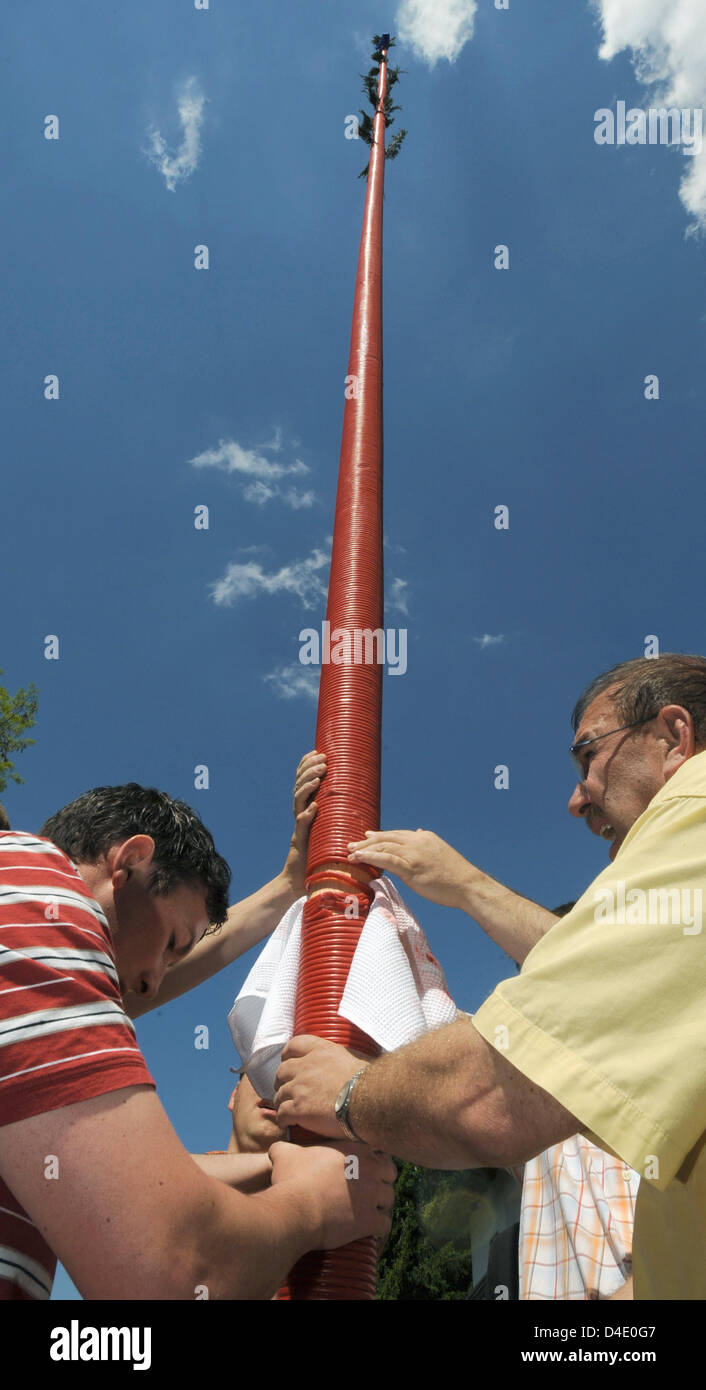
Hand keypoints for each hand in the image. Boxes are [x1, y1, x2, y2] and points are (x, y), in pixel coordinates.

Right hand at [268, 1139, 395, 1248]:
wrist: (295, 1210)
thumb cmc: (292, 1181)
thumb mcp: (285, 1155)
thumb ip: (284, 1147)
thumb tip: (277, 1147)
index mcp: (355, 1149)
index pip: (378, 1152)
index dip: (374, 1162)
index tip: (365, 1170)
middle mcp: (370, 1169)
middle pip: (390, 1174)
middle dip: (382, 1182)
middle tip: (371, 1191)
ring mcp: (373, 1195)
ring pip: (389, 1199)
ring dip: (382, 1205)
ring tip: (372, 1211)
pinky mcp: (371, 1220)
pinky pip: (385, 1225)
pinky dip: (380, 1229)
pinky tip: (374, 1231)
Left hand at [274, 1035, 366, 1137]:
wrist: (370, 1101)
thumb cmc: (370, 1082)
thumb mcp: (354, 1058)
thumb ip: (340, 1059)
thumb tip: (343, 1064)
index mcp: (320, 1050)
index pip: (294, 1045)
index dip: (288, 1055)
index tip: (288, 1062)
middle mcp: (306, 1066)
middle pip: (282, 1071)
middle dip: (282, 1081)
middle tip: (289, 1090)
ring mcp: (300, 1087)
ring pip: (279, 1094)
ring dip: (283, 1103)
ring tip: (290, 1111)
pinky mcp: (298, 1109)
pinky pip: (281, 1114)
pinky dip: (283, 1120)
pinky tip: (289, 1124)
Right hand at [281, 751, 326, 897]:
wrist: (304, 881)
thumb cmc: (321, 856)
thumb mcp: (331, 830)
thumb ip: (340, 816)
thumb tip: (364, 803)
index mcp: (307, 808)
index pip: (303, 781)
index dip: (307, 765)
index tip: (318, 752)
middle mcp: (300, 813)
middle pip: (299, 784)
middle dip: (310, 769)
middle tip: (323, 759)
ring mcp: (299, 826)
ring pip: (298, 799)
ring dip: (308, 785)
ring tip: (319, 776)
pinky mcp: (299, 841)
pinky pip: (301, 824)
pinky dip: (307, 814)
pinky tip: (314, 806)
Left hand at [348, 828, 474, 909]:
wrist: (468, 885)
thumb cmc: (455, 875)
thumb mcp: (440, 852)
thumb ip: (426, 844)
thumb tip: (418, 832)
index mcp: (423, 837)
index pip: (396, 834)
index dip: (380, 835)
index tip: (367, 836)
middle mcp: (417, 841)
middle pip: (386, 838)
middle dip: (367, 841)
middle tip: (351, 844)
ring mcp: (413, 854)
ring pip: (382, 846)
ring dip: (364, 849)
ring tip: (350, 853)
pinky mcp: (411, 868)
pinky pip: (385, 859)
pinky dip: (369, 856)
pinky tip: (358, 858)